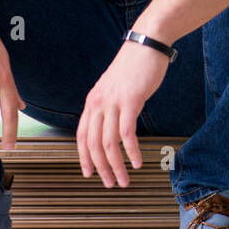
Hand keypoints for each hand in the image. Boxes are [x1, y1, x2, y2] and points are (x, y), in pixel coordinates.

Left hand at [77, 40, 168, 186]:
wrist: (146, 45)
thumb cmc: (134, 66)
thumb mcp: (114, 88)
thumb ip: (109, 106)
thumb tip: (111, 126)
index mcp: (93, 101)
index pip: (82, 136)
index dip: (84, 157)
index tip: (89, 173)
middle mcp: (98, 103)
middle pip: (93, 144)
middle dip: (100, 168)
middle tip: (110, 183)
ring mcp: (113, 102)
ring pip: (109, 143)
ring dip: (116, 166)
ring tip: (124, 180)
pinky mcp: (130, 101)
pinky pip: (127, 133)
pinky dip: (131, 151)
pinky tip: (137, 162)